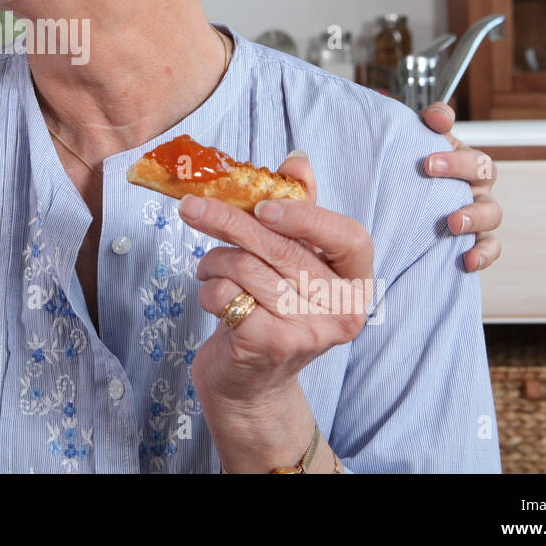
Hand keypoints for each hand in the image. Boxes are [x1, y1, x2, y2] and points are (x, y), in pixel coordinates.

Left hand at [183, 152, 371, 471]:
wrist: (247, 385)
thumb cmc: (267, 312)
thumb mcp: (288, 263)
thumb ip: (298, 212)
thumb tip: (297, 160)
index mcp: (355, 282)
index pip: (352, 237)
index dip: (308, 216)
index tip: (264, 205)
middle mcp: (342, 310)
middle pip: (282, 247)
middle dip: (228, 220)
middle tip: (190, 206)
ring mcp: (309, 331)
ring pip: (247, 267)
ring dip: (213, 261)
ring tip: (207, 269)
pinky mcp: (271, 345)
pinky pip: (227, 294)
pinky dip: (209, 290)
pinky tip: (214, 300)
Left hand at [418, 101, 502, 271]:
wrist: (405, 192)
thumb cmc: (416, 163)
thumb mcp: (421, 137)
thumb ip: (432, 121)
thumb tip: (437, 118)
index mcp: (468, 161)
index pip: (472, 156)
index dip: (455, 159)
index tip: (427, 164)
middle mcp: (478, 186)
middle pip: (486, 177)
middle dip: (462, 177)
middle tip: (432, 178)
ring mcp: (478, 214)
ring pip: (492, 215)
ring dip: (475, 219)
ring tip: (453, 223)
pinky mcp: (474, 241)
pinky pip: (490, 248)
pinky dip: (484, 255)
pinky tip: (468, 262)